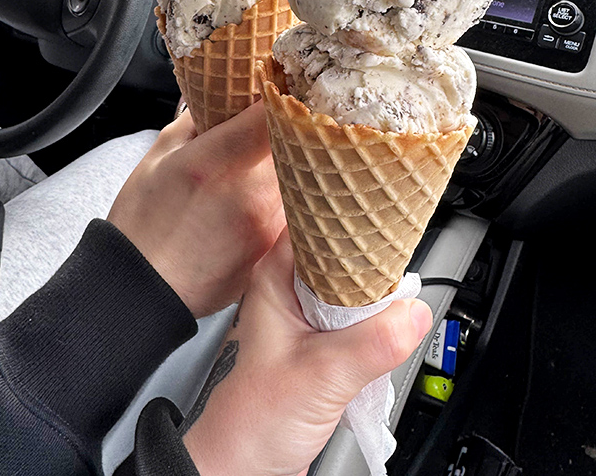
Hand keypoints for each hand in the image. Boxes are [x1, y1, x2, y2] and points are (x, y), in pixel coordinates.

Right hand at [107, 102, 284, 318]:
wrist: (142, 291)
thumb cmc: (142, 223)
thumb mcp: (159, 157)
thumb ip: (196, 121)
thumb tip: (222, 97)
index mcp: (214, 162)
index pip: (269, 114)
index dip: (281, 94)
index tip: (281, 85)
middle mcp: (248, 192)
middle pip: (292, 143)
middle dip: (286, 129)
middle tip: (274, 124)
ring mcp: (266, 223)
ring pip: (298, 176)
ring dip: (288, 164)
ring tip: (258, 167)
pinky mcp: (273, 249)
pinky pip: (292, 210)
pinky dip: (282, 198)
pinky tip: (257, 201)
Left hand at [182, 231, 432, 475]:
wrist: (250, 462)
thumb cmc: (256, 417)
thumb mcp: (322, 375)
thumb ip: (371, 343)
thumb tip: (413, 313)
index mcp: (274, 277)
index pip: (315, 221)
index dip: (347, 213)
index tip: (381, 212)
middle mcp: (290, 288)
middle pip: (340, 249)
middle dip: (371, 254)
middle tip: (401, 254)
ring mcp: (307, 313)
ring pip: (353, 283)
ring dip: (375, 290)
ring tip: (397, 289)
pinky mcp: (324, 338)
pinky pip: (359, 313)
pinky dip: (376, 317)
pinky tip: (389, 322)